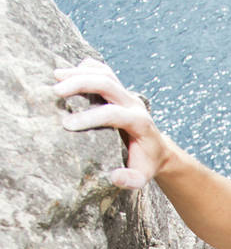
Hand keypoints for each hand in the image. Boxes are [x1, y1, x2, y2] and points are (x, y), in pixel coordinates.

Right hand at [54, 58, 164, 188]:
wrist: (157, 150)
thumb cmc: (146, 164)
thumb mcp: (142, 178)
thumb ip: (131, 180)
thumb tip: (114, 177)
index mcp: (139, 123)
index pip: (112, 114)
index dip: (89, 117)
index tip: (66, 125)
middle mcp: (134, 104)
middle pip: (107, 84)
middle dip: (80, 84)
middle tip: (56, 91)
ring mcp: (128, 94)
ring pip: (105, 73)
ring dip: (79, 72)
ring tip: (56, 76)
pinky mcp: (121, 90)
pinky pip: (105, 71)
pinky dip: (87, 68)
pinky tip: (70, 72)